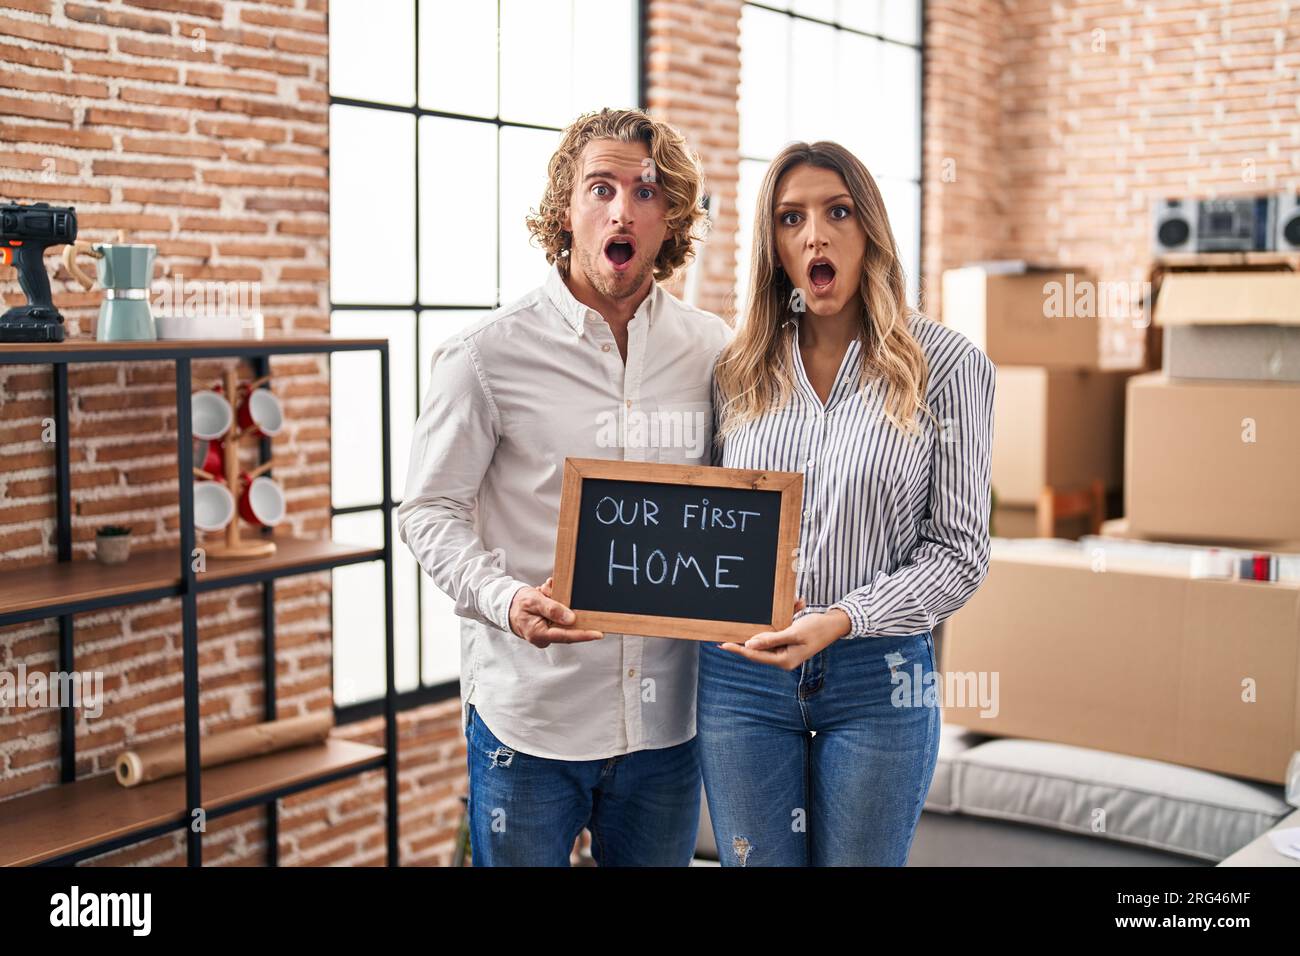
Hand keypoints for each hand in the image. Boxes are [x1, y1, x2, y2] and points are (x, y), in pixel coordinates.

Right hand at [509, 577, 602, 648]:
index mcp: (539, 634)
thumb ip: (552, 609)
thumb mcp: (534, 601)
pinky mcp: (549, 628)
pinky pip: (559, 616)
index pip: (566, 636)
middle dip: (565, 608)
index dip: (584, 634)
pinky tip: (546, 594)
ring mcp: (547, 634)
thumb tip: (571, 619)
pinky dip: (555, 604)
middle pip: (566, 626)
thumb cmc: (517, 604)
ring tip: (544, 592)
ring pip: (563, 619)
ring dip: (557, 603)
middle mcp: (544, 637)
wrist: (505, 604)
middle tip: (549, 593)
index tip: (598, 634)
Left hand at [719, 602, 848, 670]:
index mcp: (784, 660)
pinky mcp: (788, 642)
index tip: (723, 644)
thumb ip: (771, 639)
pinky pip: (775, 633)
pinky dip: (774, 624)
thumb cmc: (816, 628)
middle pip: (757, 650)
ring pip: (765, 640)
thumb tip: (750, 645)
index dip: (738, 649)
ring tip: (743, 624)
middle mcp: (783, 658)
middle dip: (744, 640)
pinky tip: (779, 612)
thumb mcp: (793, 632)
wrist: (835, 624)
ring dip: (760, 629)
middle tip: (723, 635)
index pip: (755, 655)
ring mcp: (786, 650)